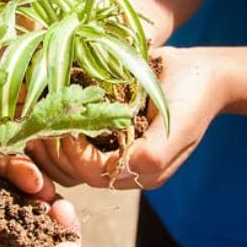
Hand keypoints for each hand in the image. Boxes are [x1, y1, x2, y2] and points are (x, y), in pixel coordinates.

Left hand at [28, 46, 227, 188]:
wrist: (203, 73)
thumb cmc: (193, 97)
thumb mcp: (180, 124)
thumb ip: (157, 151)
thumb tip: (133, 166)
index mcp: (142, 171)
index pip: (94, 174)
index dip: (73, 155)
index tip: (63, 125)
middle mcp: (125, 165)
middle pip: (77, 172)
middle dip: (56, 149)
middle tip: (43, 119)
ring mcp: (115, 147)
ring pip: (72, 157)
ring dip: (54, 137)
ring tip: (43, 112)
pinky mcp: (108, 128)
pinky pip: (76, 135)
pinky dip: (62, 123)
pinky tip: (51, 104)